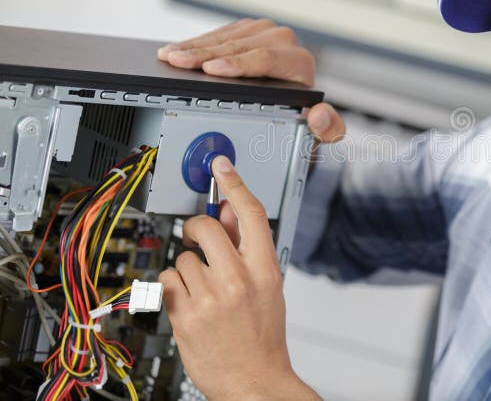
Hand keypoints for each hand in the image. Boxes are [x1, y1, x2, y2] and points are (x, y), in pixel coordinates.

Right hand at [158, 18, 344, 142]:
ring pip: (225, 36)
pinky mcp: (248, 30)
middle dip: (203, 54)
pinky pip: (219, 33)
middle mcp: (284, 41)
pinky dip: (197, 43)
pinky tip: (178, 50)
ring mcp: (264, 32)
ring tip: (170, 55)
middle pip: (238, 46)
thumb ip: (329, 129)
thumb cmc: (305, 119)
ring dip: (195, 46)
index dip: (236, 64)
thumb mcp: (321, 132)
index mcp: (300, 62)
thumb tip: (320, 115)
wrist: (296, 104)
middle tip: (176, 60)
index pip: (264, 58)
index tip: (211, 69)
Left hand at [159, 156, 319, 400]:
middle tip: (198, 239)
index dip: (235, 184)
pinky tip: (187, 302)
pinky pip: (167, 280)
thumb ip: (247, 249)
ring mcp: (209, 298)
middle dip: (197, 228)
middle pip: (206, 225)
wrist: (254, 382)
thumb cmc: (263, 337)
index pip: (251, 214)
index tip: (222, 166)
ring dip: (187, 268)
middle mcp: (238, 280)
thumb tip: (228, 213)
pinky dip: (172, 288)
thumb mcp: (268, 288)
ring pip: (182, 257)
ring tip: (202, 290)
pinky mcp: (184, 314)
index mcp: (265, 270)